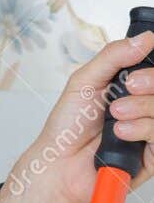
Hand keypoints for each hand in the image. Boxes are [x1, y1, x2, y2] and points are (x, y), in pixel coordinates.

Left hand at [0, 28, 153, 202]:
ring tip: (115, 114)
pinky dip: (142, 129)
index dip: (152, 68)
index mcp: (132, 87)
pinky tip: (121, 132)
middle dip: (150, 82)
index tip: (137, 69)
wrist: (58, 163)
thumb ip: (113, 57)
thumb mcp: (85, 81)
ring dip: (142, 107)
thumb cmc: (68, 126)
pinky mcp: (153, 154)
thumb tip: (144, 38)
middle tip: (129, 87)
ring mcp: (149, 129)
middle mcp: (144, 106)